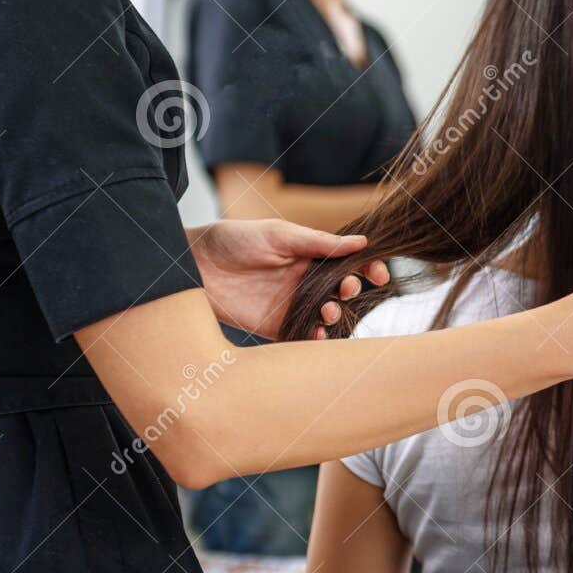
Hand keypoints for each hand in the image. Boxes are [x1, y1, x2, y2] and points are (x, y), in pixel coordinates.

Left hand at [189, 219, 388, 337]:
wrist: (194, 265)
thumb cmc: (233, 240)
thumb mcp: (278, 234)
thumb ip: (318, 242)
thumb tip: (361, 243)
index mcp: (309, 255)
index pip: (348, 262)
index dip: (367, 268)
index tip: (378, 273)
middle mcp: (306, 281)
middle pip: (343, 290)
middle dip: (352, 289)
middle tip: (346, 287)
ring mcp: (293, 304)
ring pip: (328, 315)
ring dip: (335, 314)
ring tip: (327, 310)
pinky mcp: (276, 326)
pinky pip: (305, 336)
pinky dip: (317, 337)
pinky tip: (317, 332)